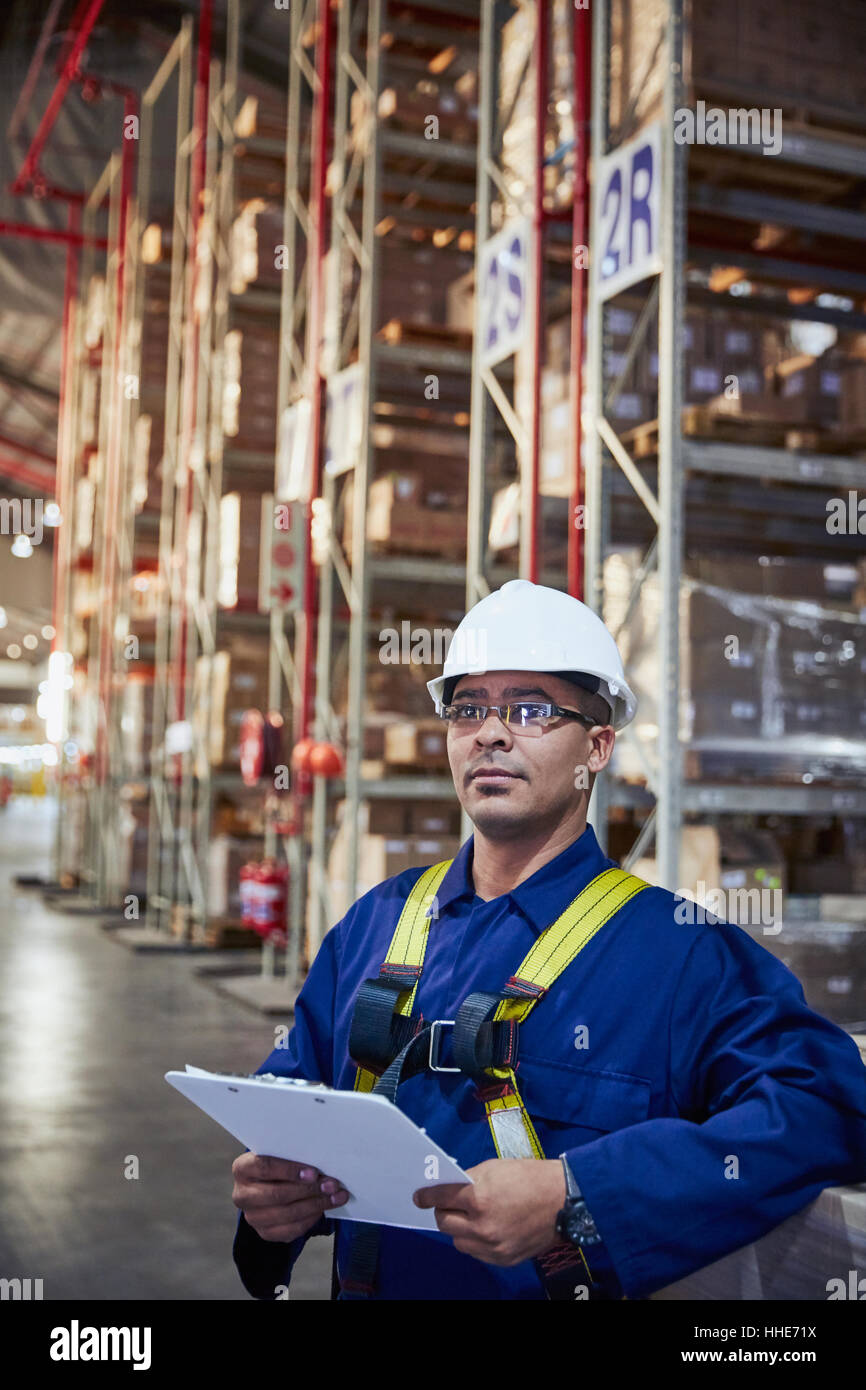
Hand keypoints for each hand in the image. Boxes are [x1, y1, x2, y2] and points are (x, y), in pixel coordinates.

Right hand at [232, 1153, 348, 1242]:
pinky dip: (310, 1219)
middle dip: (308, 1190)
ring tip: (336, 1197)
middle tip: (332, 1185)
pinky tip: (323, 1209)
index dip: (290, 1170)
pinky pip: (290, 1230)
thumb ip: (292, 1154)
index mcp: (243, 1168)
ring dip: (315, 1205)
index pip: (265, 1167)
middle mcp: (242, 1195)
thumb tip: (320, 1158)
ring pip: (286, 1214)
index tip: (314, 1172)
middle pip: (277, 1194)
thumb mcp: (279, 1153)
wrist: (267, 1184)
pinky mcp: (265, 1233)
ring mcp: (252, 1217)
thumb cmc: (277, 1163)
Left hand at [412, 1158, 566, 1266]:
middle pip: (444, 1223)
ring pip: (458, 1241)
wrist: (564, 1201)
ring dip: (459, 1228)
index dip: (427, 1196)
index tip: (419, 1197)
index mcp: (479, 1197)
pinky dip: (476, 1240)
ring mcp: (493, 1247)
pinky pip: (477, 1252)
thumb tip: (449, 1189)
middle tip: (450, 1204)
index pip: (441, 1198)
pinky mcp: (503, 1259)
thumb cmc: (530, 1178)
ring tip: (471, 1217)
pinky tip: (486, 1228)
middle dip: (444, 1211)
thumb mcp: (494, 1169)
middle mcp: (483, 1226)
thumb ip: (468, 1180)